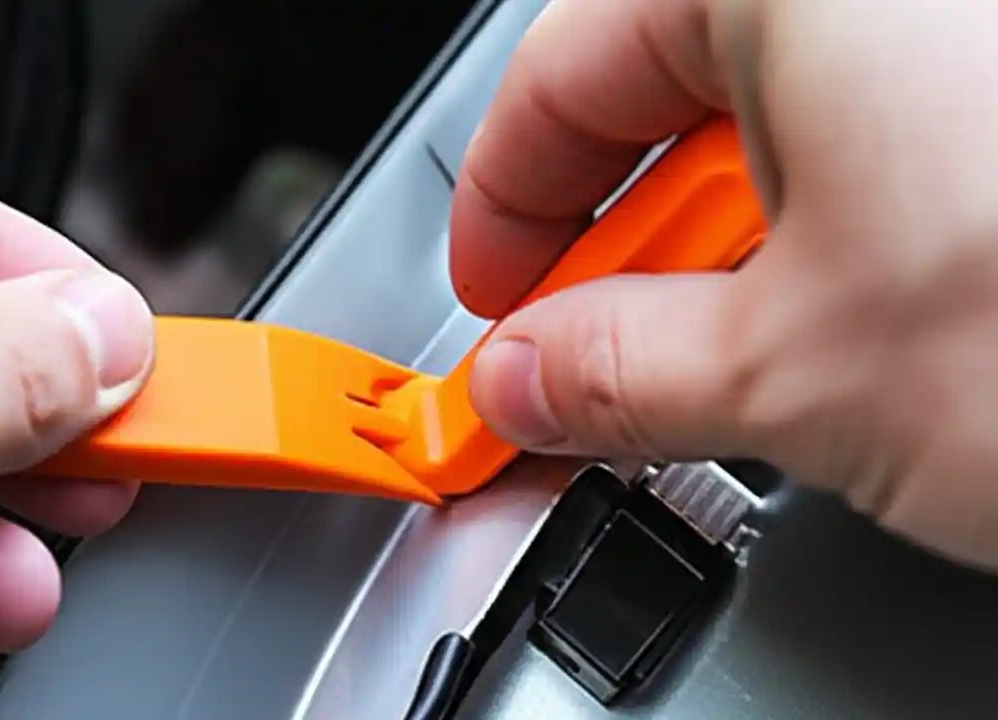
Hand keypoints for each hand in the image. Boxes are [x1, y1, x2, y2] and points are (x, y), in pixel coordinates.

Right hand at [455, 1, 997, 569]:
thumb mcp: (800, 368)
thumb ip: (619, 369)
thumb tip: (527, 376)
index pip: (556, 75)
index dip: (500, 212)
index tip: (495, 307)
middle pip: (671, 97)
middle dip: (632, 251)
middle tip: (616, 362)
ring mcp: (960, 25)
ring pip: (791, 117)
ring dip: (754, 251)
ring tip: (777, 359)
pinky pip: (893, 125)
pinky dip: (856, 220)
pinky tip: (888, 310)